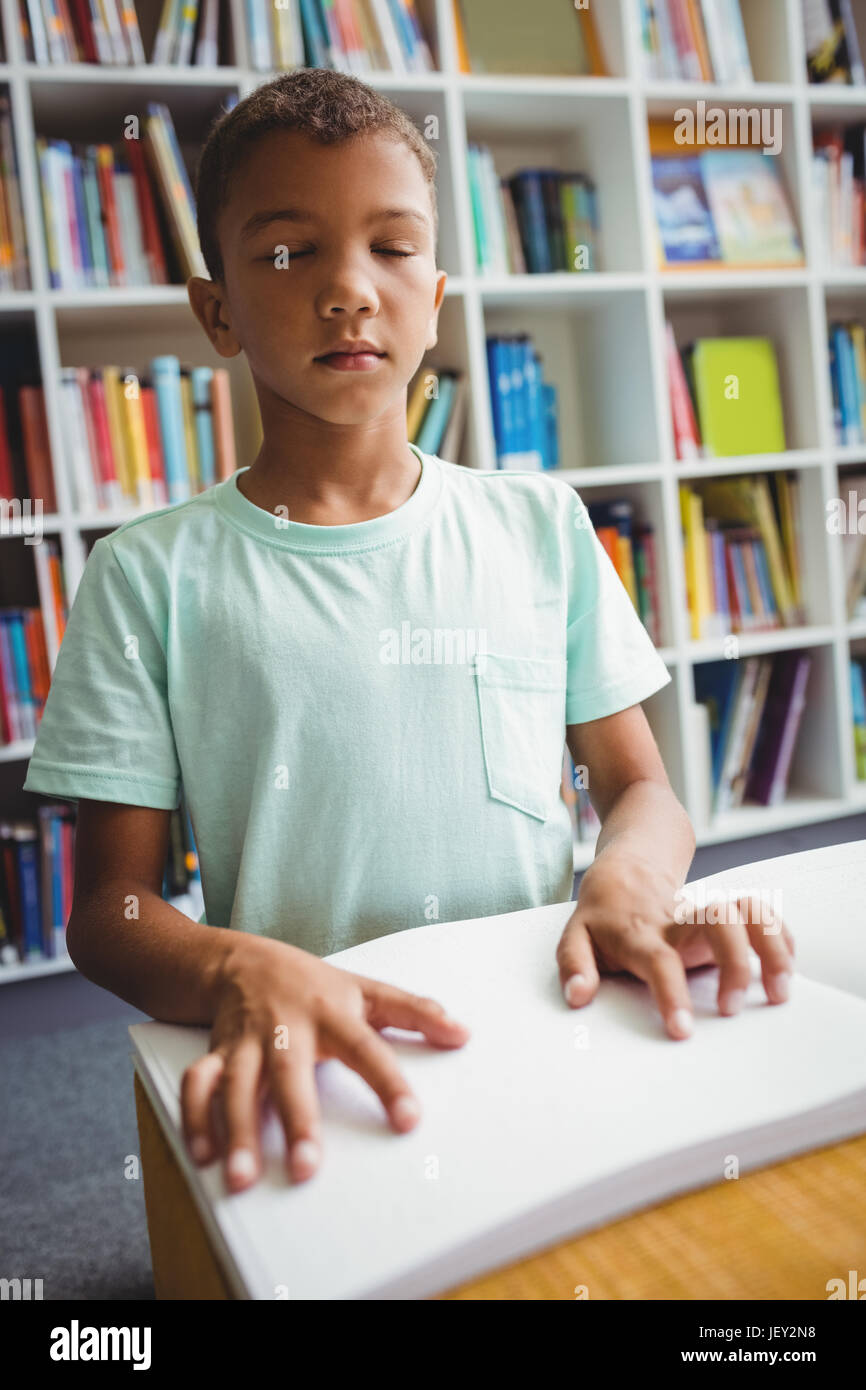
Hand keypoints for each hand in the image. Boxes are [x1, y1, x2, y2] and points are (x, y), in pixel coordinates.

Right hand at [181, 934, 469, 1191]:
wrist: (240, 961)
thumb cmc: (310, 984)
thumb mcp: (366, 990)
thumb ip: (414, 1012)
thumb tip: (463, 1033)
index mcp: (332, 1014)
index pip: (368, 1049)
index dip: (389, 1084)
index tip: (410, 1120)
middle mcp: (287, 1028)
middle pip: (291, 1073)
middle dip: (296, 1121)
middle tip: (306, 1168)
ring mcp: (248, 1042)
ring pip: (238, 1084)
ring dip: (236, 1130)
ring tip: (241, 1177)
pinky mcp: (217, 1054)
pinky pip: (199, 1084)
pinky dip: (195, 1117)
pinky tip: (203, 1154)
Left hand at [555, 852, 794, 1039]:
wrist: (627, 867)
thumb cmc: (602, 913)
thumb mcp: (575, 936)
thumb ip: (574, 966)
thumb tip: (578, 997)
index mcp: (640, 934)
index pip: (658, 961)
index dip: (671, 994)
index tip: (683, 1031)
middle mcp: (678, 921)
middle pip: (717, 923)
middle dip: (734, 964)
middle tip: (731, 1010)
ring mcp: (705, 913)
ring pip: (747, 911)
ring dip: (770, 946)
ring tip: (779, 992)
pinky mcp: (725, 911)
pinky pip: (760, 912)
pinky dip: (780, 936)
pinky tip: (786, 967)